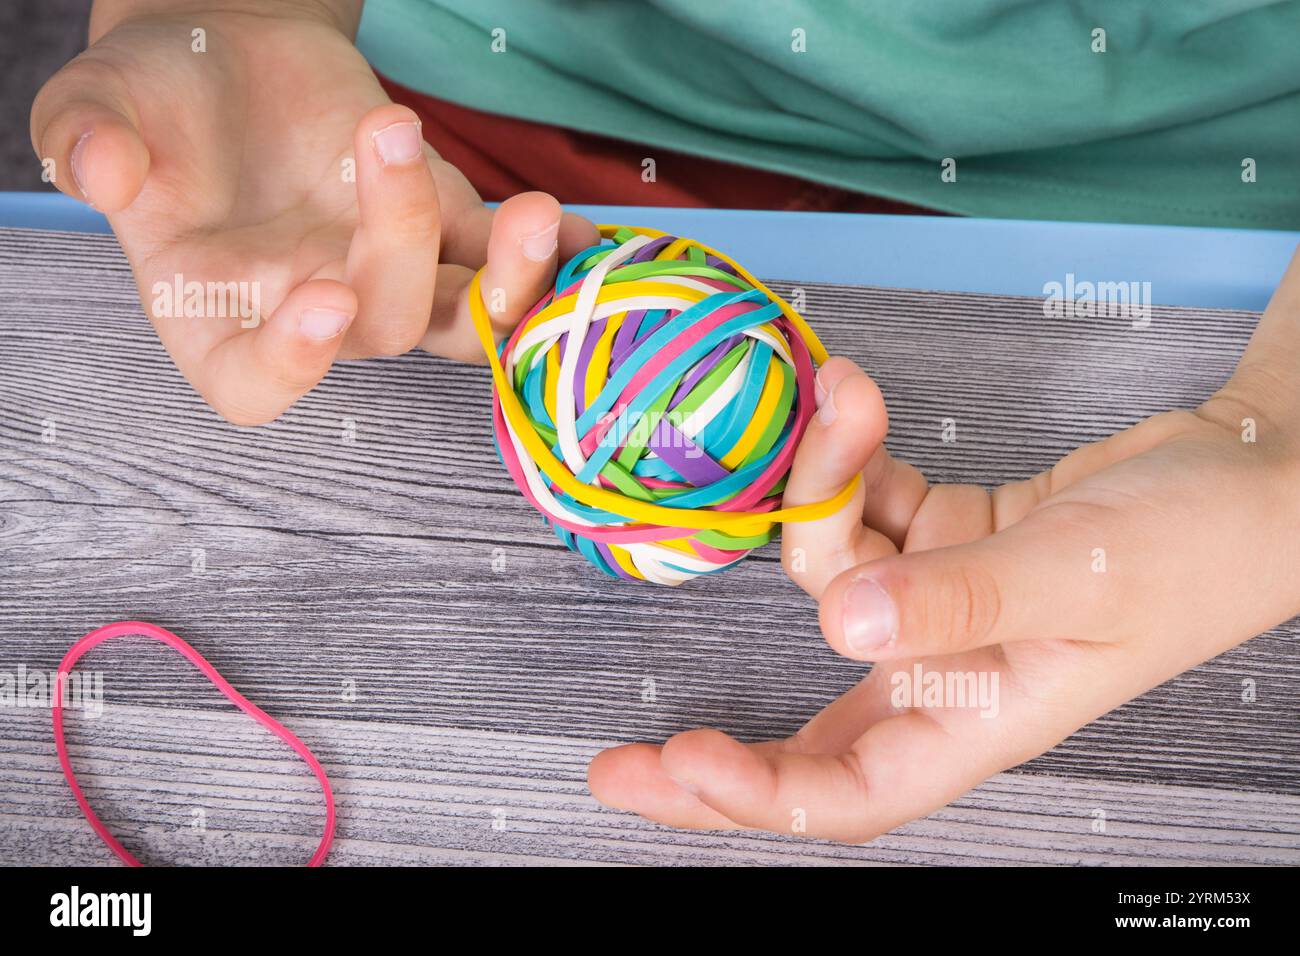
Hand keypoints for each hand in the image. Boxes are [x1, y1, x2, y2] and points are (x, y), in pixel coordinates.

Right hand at [31, 0, 595, 423]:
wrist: (228, 56)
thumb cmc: (152, 101)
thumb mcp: (96, 108)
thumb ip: (85, 140)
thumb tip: (100, 167)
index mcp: (217, 318)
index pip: (258, 385)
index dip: (296, 362)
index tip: (324, 295)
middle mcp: (317, 315)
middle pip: (384, 327)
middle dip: (400, 242)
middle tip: (384, 133)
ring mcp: (393, 279)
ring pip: (465, 317)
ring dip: (512, 281)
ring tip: (533, 213)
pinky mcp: (448, 231)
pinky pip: (508, 263)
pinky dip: (556, 255)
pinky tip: (592, 233)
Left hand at [589, 252, 1299, 842]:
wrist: (1245, 477)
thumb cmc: (1192, 549)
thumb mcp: (1075, 577)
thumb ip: (958, 601)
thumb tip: (842, 628)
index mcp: (974, 718)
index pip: (850, 796)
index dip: (756, 795)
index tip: (675, 762)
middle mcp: (939, 675)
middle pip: (804, 738)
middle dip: (715, 750)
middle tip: (617, 757)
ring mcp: (932, 606)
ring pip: (830, 569)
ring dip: (820, 485)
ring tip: (845, 396)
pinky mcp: (939, 541)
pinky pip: (863, 509)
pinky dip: (849, 460)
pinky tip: (853, 402)